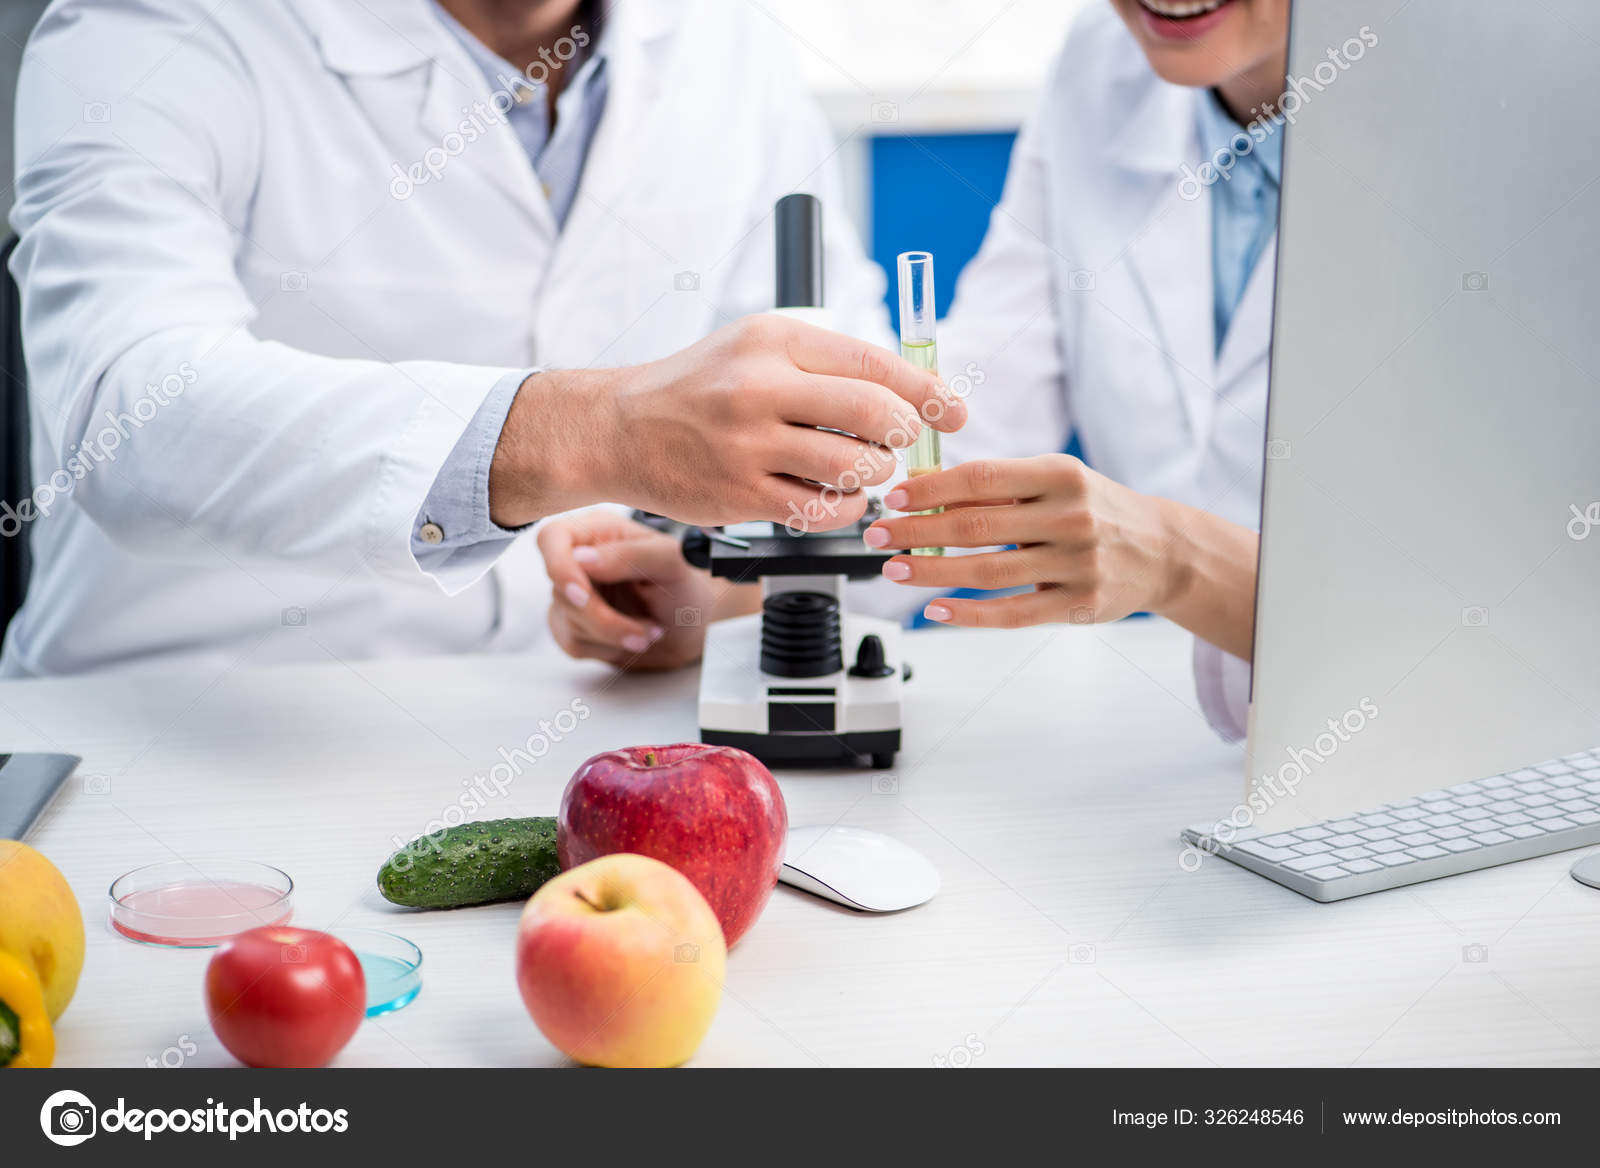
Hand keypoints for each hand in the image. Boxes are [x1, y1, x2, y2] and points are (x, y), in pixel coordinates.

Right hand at [490, 315, 965, 529]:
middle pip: (876, 415)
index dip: (928, 392)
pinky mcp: (740, 494)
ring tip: (860, 468)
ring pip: (855, 468)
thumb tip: (915, 389)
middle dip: (905, 435)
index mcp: (774, 340)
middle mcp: (760, 387)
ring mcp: (748, 444)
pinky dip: (843, 508)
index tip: (955, 412)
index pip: (874, 363)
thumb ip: (827, 361)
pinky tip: (833, 497)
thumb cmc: (699, 387)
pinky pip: (821, 510)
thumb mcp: (758, 346)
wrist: (619, 428)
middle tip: (900, 443)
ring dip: (874, 474)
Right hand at [538, 511, 749, 669]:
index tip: (583, 595)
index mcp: (597, 530)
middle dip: (605, 618)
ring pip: (569, 621)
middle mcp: (579, 559)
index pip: (553, 538)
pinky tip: (633, 637)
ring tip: (651, 629)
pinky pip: (574, 644)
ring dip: (615, 634)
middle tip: (646, 630)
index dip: (559, 567)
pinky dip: (609, 647)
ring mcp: (572, 595)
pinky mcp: (572, 626)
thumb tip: (581, 558)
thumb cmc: (684, 587)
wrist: (692, 627)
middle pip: (562, 590)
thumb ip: (630, 556)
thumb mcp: (671, 564)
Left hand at [862, 454, 1257, 658]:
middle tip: (876, 536)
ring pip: (988, 572)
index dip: (931, 489)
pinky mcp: (1080, 604)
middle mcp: (1071, 516)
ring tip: (893, 570)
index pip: (981, 479)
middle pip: (976, 527)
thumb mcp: (1056, 481)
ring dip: (930, 573)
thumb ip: (999, 486)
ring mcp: (1077, 563)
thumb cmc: (1095, 509)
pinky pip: (1013, 613)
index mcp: (1060, 474)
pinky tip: (935, 609)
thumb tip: (923, 489)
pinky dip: (969, 614)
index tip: (894, 497)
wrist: (1163, 549)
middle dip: (916, 532)